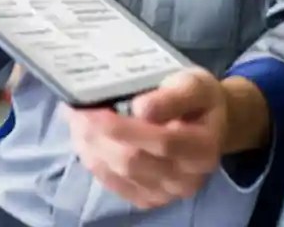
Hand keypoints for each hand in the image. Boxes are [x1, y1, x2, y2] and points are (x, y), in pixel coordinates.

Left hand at [64, 69, 269, 208]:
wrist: (208, 124)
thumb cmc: (200, 100)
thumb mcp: (194, 85)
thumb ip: (171, 98)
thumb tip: (140, 108)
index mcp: (203, 148)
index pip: (162, 142)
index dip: (125, 129)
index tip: (95, 110)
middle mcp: (188, 178)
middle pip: (134, 162)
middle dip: (99, 136)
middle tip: (75, 111)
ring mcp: (167, 193)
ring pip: (120, 174)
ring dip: (91, 147)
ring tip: (75, 121)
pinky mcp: (149, 198)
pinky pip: (115, 185)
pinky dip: (95, 161)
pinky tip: (84, 141)